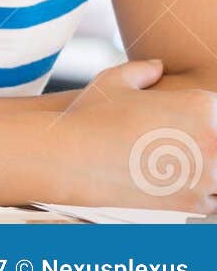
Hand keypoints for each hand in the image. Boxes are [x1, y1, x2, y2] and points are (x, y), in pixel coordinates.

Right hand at [53, 58, 216, 212]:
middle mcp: (213, 139)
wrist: (70, 157)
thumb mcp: (114, 80)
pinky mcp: (194, 203)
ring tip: (181, 169)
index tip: (186, 129)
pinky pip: (214, 204)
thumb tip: (158, 66)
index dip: (207, 121)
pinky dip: (203, 198)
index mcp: (203, 105)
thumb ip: (143, 70)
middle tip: (179, 149)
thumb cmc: (90, 116)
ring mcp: (207, 175)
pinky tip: (180, 188)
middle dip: (207, 148)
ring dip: (208, 174)